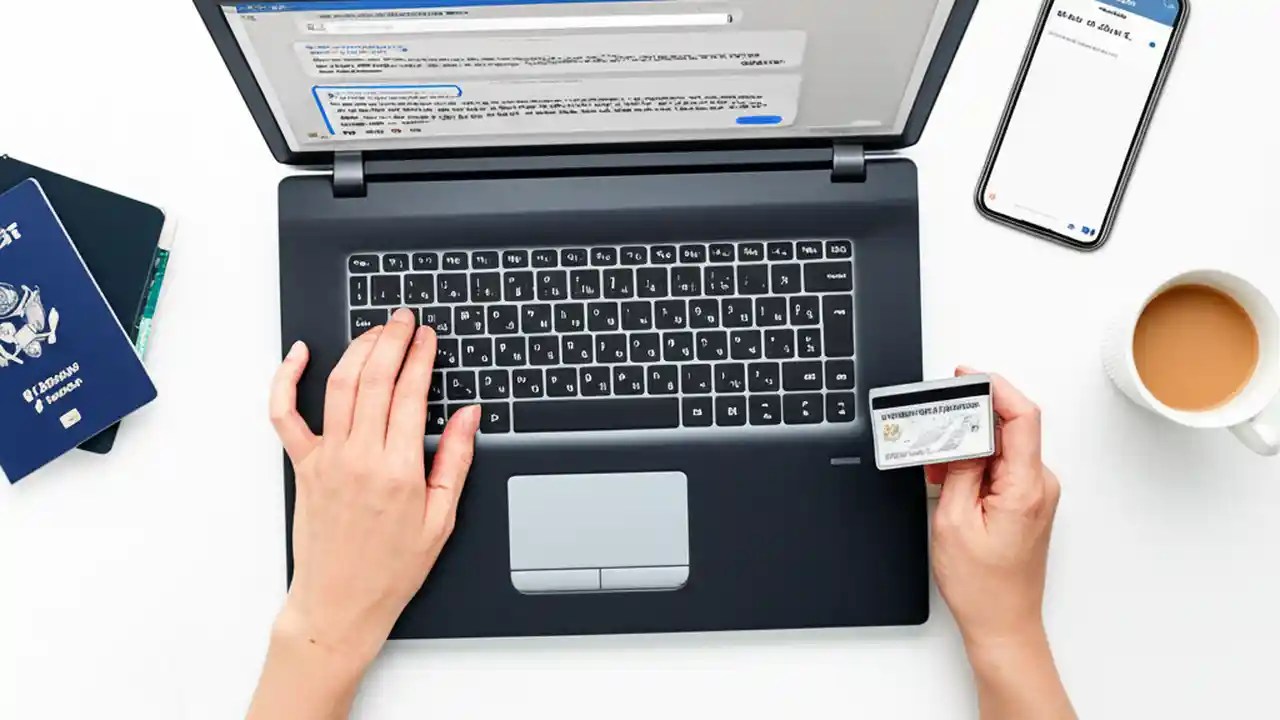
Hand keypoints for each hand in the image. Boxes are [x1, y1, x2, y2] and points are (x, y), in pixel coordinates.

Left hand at [267, 308, 479, 668]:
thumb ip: (455, 460)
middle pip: (374, 379)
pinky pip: (285, 414)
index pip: (410, 393)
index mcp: (399, 470)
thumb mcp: (442, 519)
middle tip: (405, 319)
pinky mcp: (302, 466)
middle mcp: (359, 457)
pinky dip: (286, 379)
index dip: (420, 356)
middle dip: (392, 340)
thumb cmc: (391, 569)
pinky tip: (300, 354)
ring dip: (358, 350)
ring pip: (338, 386)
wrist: (340, 603)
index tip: (429, 336)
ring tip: (376, 331)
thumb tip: (468, 415)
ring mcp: (326, 459)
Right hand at [926, 368, 1071, 718]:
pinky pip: (1000, 466)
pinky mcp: (1026, 500)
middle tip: (933, 431)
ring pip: (1000, 448)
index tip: (967, 378)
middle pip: (1008, 428)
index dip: (995, 388)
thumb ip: (959, 469)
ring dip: (966, 448)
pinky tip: (949, 481)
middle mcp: (1038, 484)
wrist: (1003, 624)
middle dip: (967, 423)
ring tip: (936, 470)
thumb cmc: (982, 586)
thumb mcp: (953, 521)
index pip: (1022, 417)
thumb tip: (960, 431)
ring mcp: (1035, 492)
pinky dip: (973, 465)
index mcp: (1025, 487)